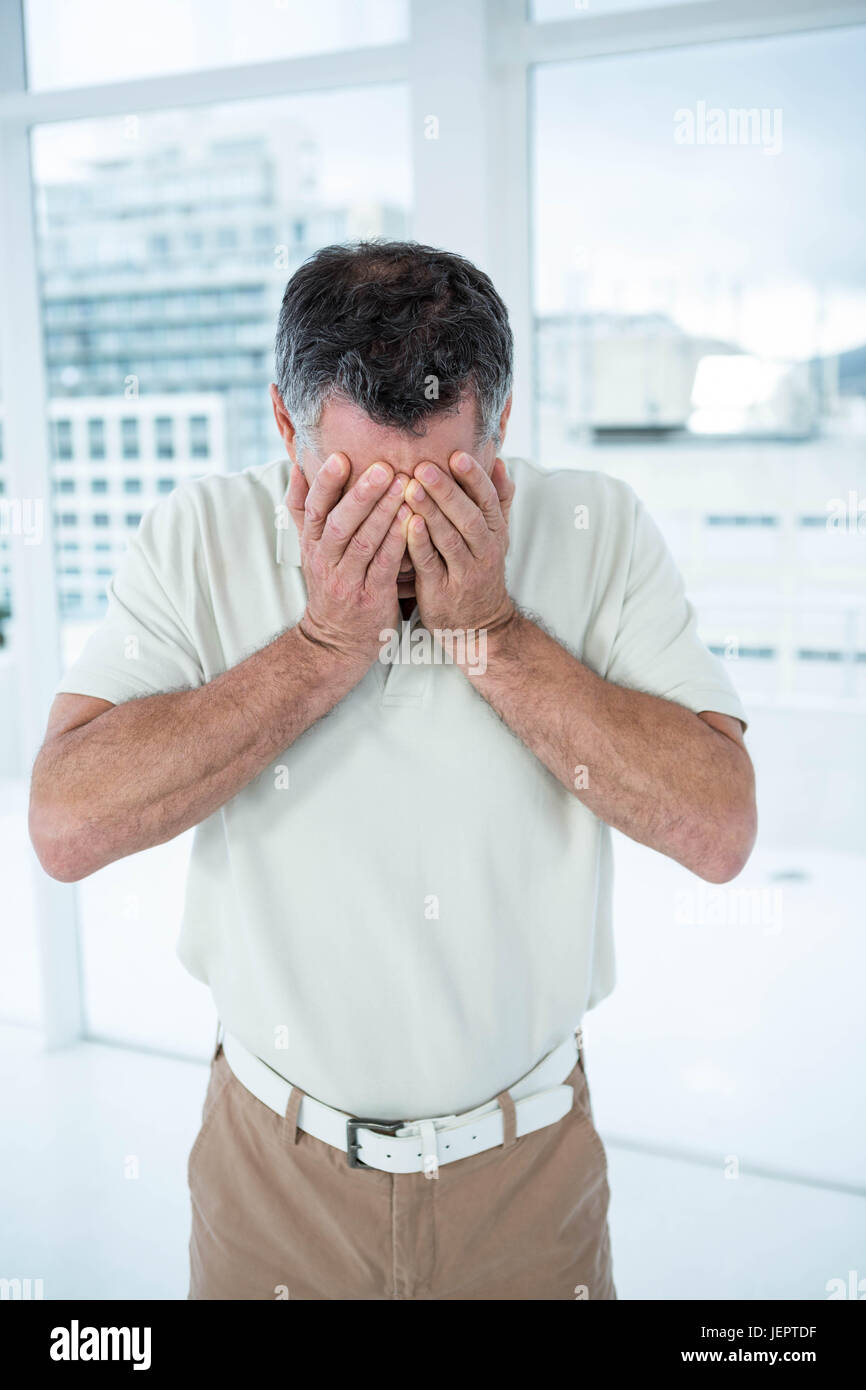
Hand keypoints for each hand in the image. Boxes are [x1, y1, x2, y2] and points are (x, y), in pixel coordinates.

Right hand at [288, 454, 409, 668]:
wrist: (335, 641)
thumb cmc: (330, 584)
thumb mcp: (309, 548)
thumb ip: (304, 510)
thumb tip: (299, 465)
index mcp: (311, 544)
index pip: (312, 508)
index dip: (325, 483)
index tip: (340, 456)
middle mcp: (325, 560)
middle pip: (339, 522)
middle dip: (361, 494)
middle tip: (382, 467)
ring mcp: (347, 580)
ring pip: (363, 542)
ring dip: (384, 513)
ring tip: (404, 485)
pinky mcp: (371, 597)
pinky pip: (384, 566)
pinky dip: (398, 542)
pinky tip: (412, 520)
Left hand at [404, 452, 515, 634]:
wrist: (480, 626)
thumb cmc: (481, 571)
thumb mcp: (497, 537)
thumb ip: (499, 501)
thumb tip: (499, 463)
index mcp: (496, 532)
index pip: (488, 500)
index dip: (474, 478)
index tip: (457, 455)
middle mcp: (484, 551)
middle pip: (469, 517)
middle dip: (446, 491)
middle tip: (423, 466)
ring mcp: (464, 572)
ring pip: (449, 539)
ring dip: (430, 512)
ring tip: (410, 487)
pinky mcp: (442, 591)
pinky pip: (430, 564)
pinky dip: (419, 543)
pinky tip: (407, 524)